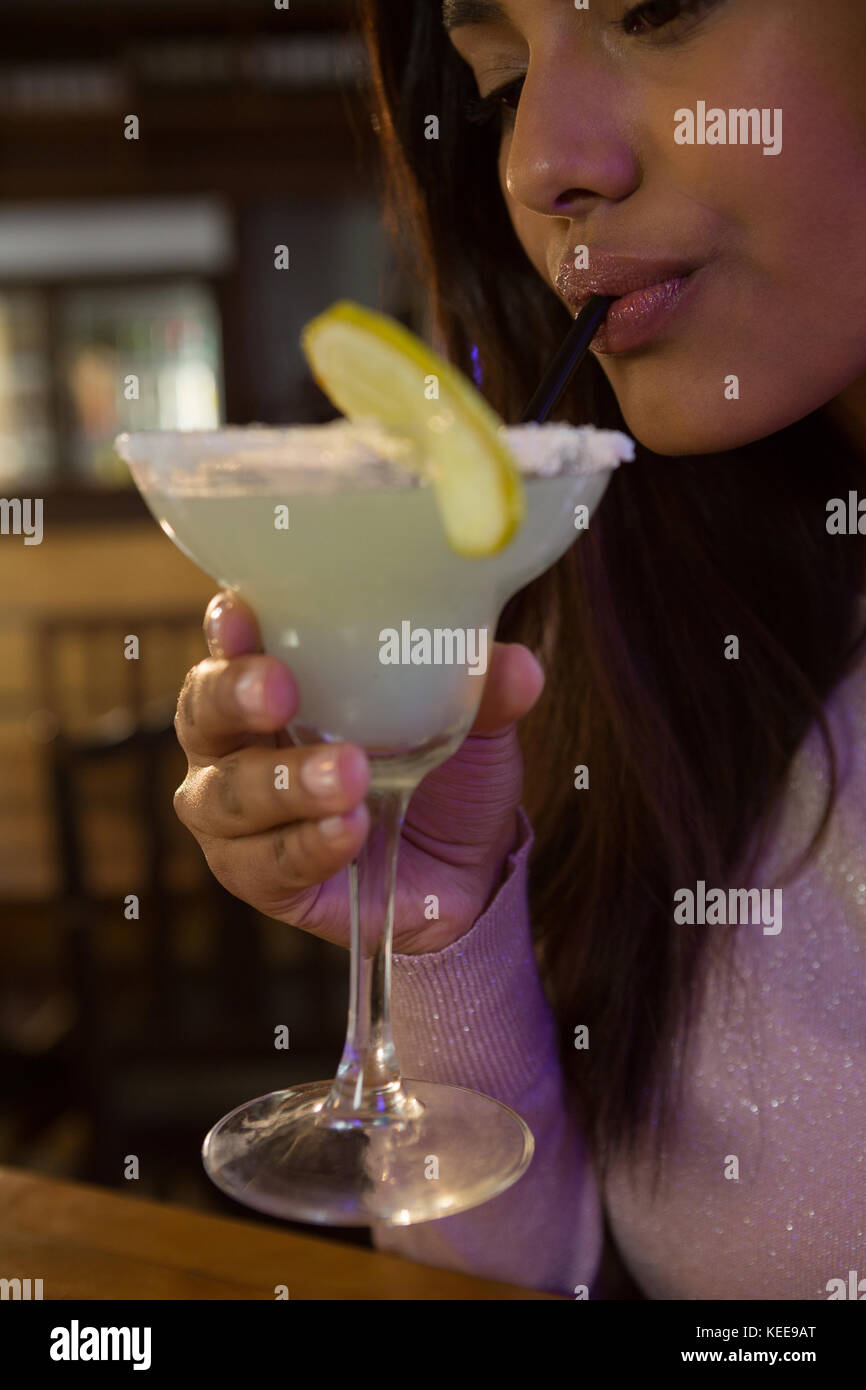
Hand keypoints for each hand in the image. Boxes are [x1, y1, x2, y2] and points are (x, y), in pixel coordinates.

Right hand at [172, 591, 543, 954]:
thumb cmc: (446, 774)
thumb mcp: (475, 726)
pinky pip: (266, 863)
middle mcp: (236, 742)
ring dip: (285, 782)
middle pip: (203, 713)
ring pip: (227, 795)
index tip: (240, 612)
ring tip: (349, 776)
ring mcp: (235, 815)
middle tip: (281, 690)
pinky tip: (349, 831)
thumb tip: (517, 665)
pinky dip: (308, 845)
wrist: (467, 875)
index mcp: (273, 681)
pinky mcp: (258, 878)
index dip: (226, 627)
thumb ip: (485, 690)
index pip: (230, 642)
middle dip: (235, 697)